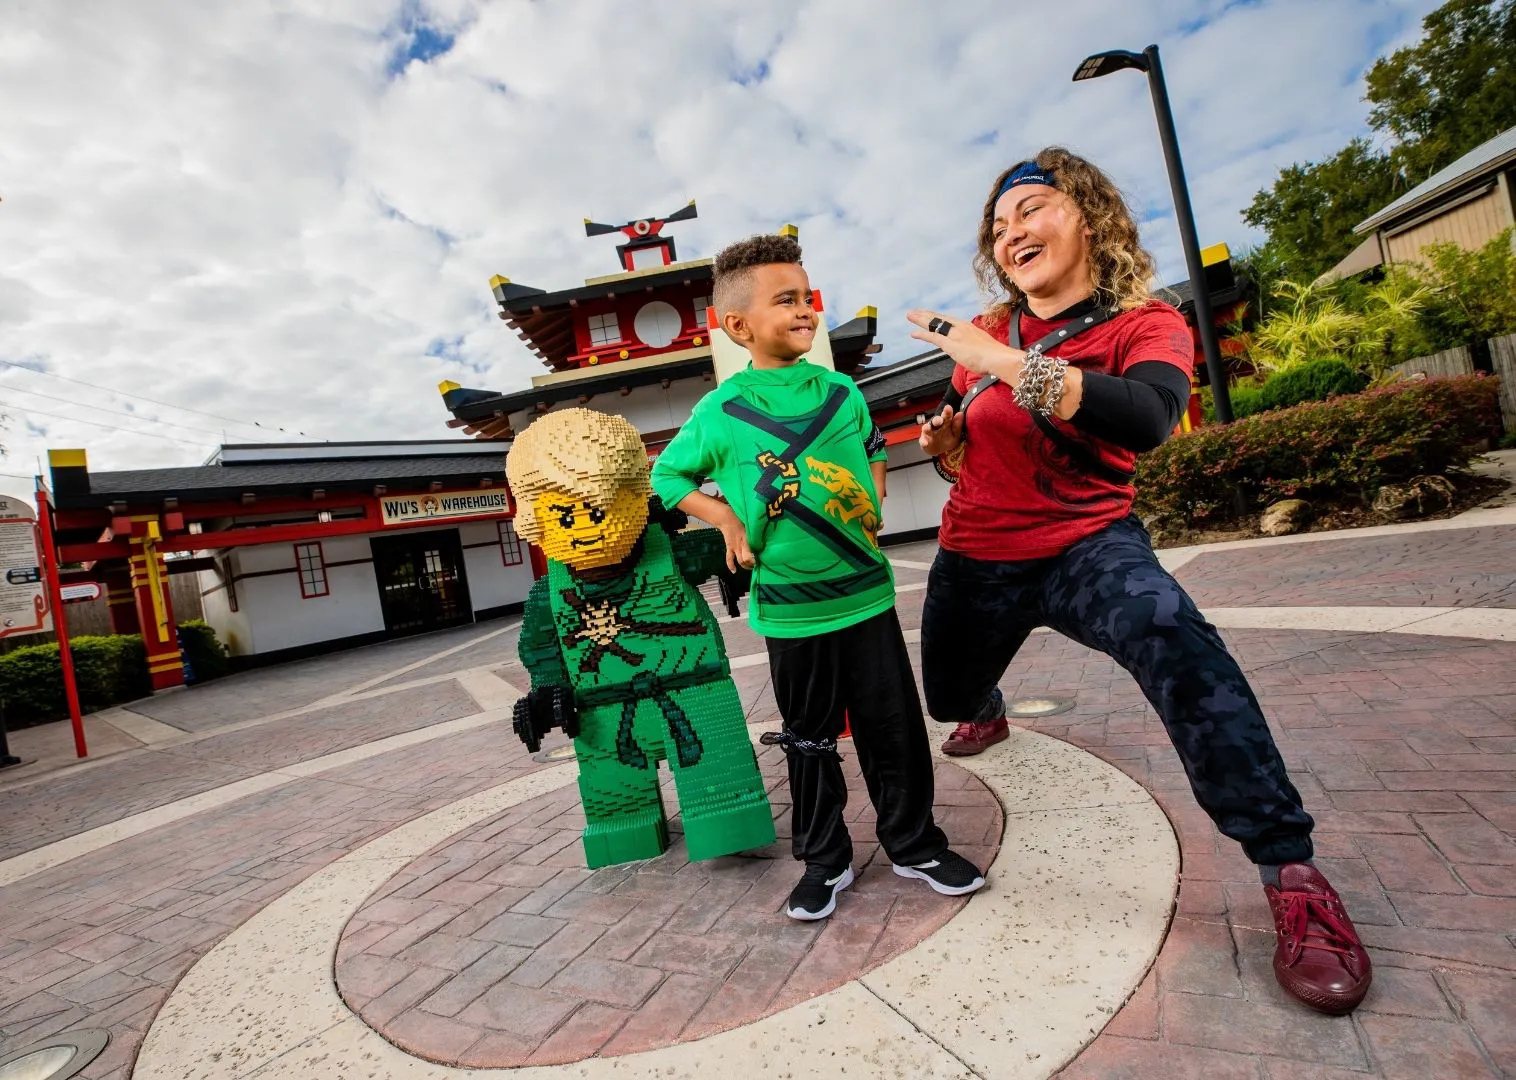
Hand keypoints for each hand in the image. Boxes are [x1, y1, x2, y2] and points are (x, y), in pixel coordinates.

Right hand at [678, 491, 755, 570]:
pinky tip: (734, 571)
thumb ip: (756, 534)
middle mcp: (740, 545)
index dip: (754, 560)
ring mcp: (734, 547)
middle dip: (751, 564)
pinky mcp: (729, 548)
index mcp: (746, 539)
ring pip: (739, 561)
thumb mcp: (750, 526)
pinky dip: (731, 566)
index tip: (761, 560)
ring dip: (745, 566)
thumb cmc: (741, 520)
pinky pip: (729, 558)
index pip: (750, 555)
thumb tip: (766, 539)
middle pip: (745, 560)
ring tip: (750, 567)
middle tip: (757, 564)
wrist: (727, 519)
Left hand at [907, 309, 1024, 377]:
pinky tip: (914, 334)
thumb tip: (975, 352)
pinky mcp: (951, 344)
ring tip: (910, 316)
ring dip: (921, 319)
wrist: (999, 358)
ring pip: (934, 324)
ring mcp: (955, 334)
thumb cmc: (995, 357)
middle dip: (926, 314)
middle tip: (914, 312)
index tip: (930, 315)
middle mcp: (961, 327)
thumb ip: (976, 347)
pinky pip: (933, 337)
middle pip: (940, 318)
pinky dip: (922, 335)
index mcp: (969, 327)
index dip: (938, 317)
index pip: (949, 320)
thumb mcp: (984, 348)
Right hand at [919, 404, 964, 455]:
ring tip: (927, 428)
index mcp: (945, 423)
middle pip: (936, 421)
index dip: (947, 412)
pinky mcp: (924, 441)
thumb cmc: (947, 440)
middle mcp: (936, 426)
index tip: (948, 408)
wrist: (937, 451)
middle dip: (937, 420)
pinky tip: (926, 443)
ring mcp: (929, 433)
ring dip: (927, 429)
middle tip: (939, 420)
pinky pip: (923, 441)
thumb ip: (957, 426)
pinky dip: (924, 442)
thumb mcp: (955, 435)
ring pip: (927, 429)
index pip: (946, 416)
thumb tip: (960, 413)